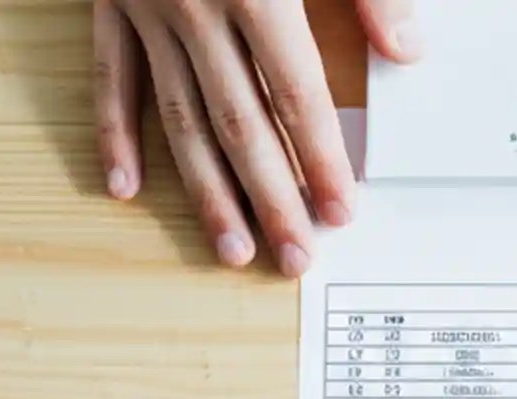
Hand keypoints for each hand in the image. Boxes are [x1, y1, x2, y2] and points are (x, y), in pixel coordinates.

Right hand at [93, 0, 419, 276]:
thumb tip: (407, 49)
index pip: (298, 97)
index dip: (324, 160)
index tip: (342, 211)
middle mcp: (195, 9)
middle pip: (242, 127)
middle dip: (272, 199)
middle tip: (295, 255)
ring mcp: (145, 12)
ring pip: (180, 120)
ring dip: (206, 191)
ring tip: (230, 247)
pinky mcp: (108, 5)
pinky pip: (109, 80)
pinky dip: (116, 134)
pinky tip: (128, 188)